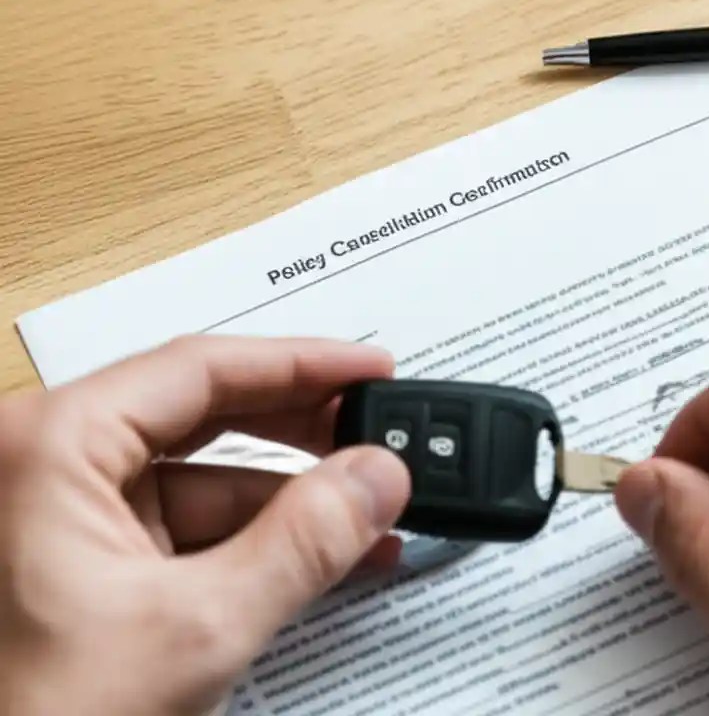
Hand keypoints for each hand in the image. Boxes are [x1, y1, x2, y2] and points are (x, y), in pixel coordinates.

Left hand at [0, 336, 410, 715]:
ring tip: (368, 512)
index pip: (200, 369)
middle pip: (201, 412)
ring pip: (199, 474)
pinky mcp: (83, 563)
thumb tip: (377, 477)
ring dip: (288, 497)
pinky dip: (254, 540)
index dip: (301, 364)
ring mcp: (63, 514)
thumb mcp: (198, 627)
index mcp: (49, 447)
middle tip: (376, 430)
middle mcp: (46, 464)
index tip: (372, 369)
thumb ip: (304, 542)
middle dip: (299, 429)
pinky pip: (186, 526)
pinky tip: (320, 557)